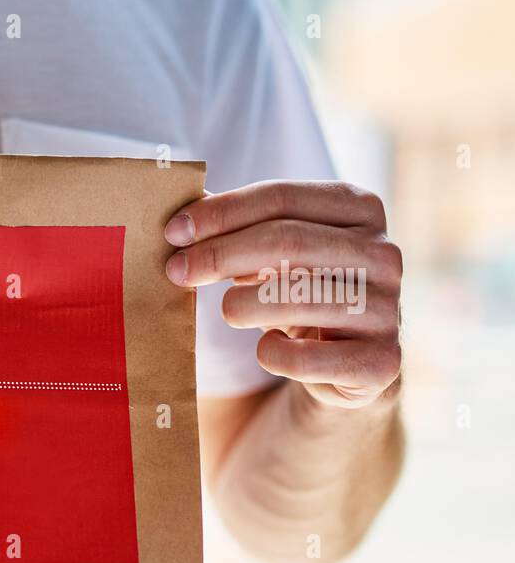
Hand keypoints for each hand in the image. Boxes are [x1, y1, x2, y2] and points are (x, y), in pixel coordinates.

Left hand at [164, 180, 402, 408]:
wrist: (347, 364)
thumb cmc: (300, 293)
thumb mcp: (275, 254)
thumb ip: (236, 228)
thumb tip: (181, 218)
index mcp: (361, 209)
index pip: (281, 198)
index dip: (222, 213)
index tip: (173, 231)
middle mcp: (384, 253)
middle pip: (287, 241)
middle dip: (220, 255)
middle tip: (175, 270)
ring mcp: (389, 308)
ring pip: (298, 297)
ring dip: (242, 304)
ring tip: (226, 310)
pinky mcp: (380, 361)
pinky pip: (309, 358)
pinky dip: (273, 353)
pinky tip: (265, 347)